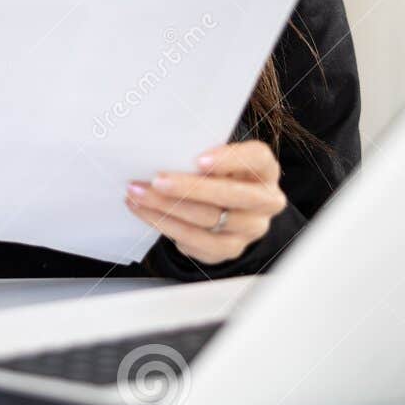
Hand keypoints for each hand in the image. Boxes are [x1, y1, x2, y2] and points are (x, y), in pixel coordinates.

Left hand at [125, 140, 288, 265]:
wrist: (230, 208)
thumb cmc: (221, 175)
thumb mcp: (221, 160)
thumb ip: (204, 158)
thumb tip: (165, 154)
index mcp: (265, 170)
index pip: (256, 158)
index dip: (229, 159)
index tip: (198, 159)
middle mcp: (266, 201)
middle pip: (230, 195)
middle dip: (188, 188)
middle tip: (156, 181)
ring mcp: (250, 229)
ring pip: (208, 221)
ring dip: (167, 208)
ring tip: (138, 196)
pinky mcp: (231, 249)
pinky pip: (196, 242)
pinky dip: (167, 226)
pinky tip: (146, 213)